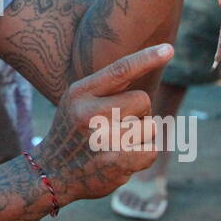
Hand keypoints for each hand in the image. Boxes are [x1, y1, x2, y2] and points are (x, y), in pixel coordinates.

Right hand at [36, 45, 173, 201]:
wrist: (51, 172)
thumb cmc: (73, 130)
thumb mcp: (77, 101)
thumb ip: (105, 87)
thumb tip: (148, 66)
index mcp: (80, 93)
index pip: (120, 70)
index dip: (146, 58)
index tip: (169, 49)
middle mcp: (89, 113)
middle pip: (143, 99)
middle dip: (140, 112)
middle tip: (119, 124)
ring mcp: (102, 139)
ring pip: (151, 126)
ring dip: (142, 135)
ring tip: (117, 142)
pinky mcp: (116, 163)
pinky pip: (151, 150)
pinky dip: (143, 154)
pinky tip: (122, 158)